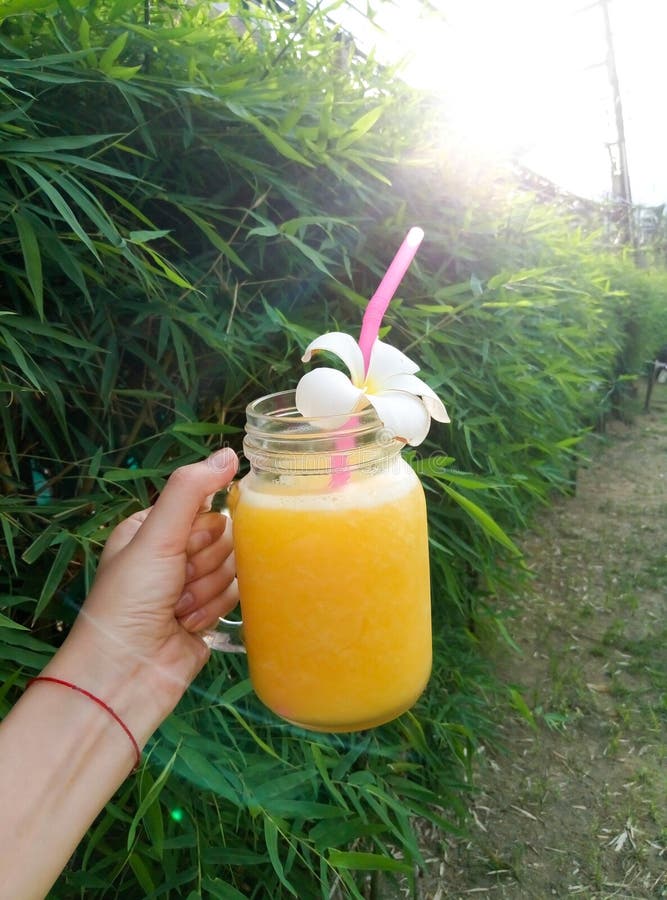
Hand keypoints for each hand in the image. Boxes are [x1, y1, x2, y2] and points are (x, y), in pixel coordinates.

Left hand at [43, 447, 239, 742]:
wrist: (124, 676)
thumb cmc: (128, 602)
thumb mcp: (155, 536)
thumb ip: (191, 490)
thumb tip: (229, 453)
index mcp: (153, 528)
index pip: (205, 507)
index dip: (203, 530)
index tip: (184, 550)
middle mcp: (171, 554)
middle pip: (223, 538)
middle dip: (205, 564)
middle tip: (178, 585)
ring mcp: (190, 586)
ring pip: (231, 569)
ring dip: (207, 591)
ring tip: (178, 611)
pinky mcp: (207, 615)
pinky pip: (234, 597)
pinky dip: (214, 611)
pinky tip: (190, 626)